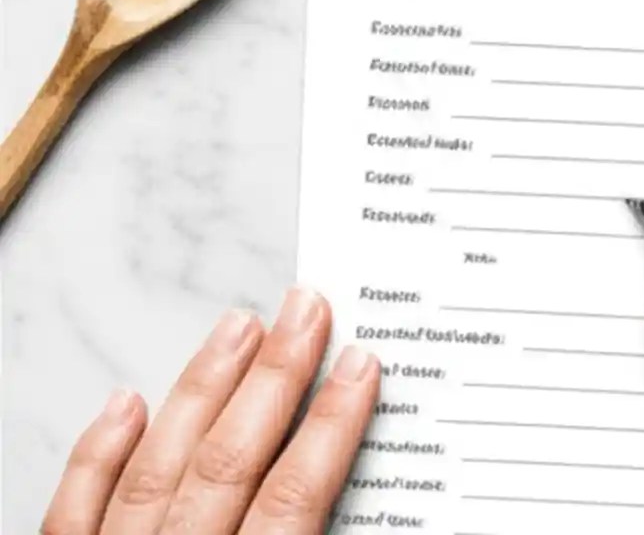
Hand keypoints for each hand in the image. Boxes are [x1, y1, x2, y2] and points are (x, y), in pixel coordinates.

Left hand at [41, 289, 379, 533]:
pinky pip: (74, 510)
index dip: (332, 426)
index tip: (360, 367)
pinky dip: (100, 453)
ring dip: (204, 388)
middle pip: (230, 460)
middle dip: (275, 376)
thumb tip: (390, 511)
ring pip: (159, 466)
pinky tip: (127, 403)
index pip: (294, 496)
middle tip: (306, 311)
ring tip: (239, 325)